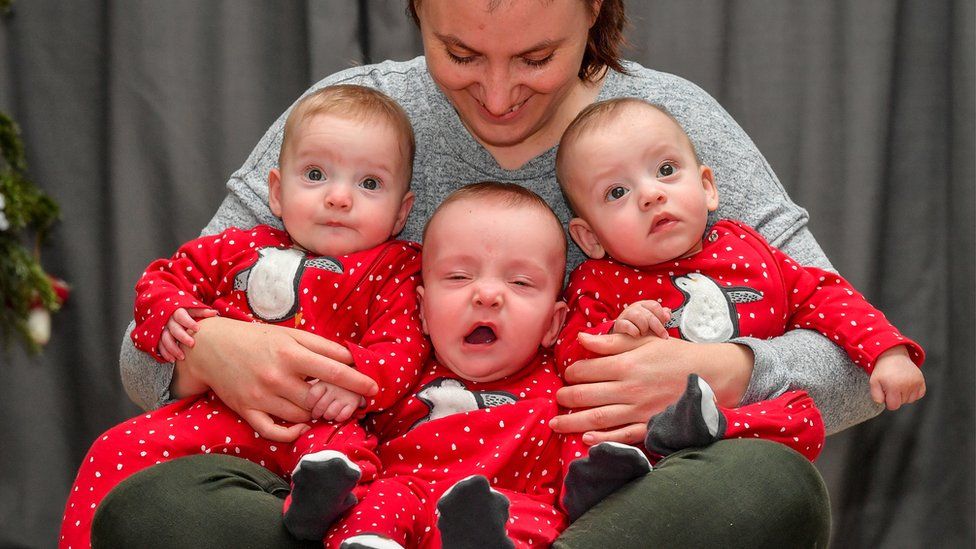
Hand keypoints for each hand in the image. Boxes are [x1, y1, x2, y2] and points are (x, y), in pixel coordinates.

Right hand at [159, 307, 216, 361]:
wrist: (171, 313)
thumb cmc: (186, 312)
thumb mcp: (193, 309)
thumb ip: (202, 312)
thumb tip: (215, 313)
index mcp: (177, 311)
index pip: (181, 316)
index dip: (188, 322)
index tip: (197, 328)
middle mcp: (168, 320)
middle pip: (174, 329)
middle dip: (182, 337)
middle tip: (192, 344)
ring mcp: (162, 329)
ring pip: (165, 339)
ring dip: (173, 349)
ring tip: (182, 357)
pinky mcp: (158, 337)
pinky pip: (159, 346)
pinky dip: (165, 353)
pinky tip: (172, 360)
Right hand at [174, 316, 378, 441]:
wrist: (210, 347)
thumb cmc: (256, 338)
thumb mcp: (289, 333)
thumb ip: (320, 345)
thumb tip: (350, 358)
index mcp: (290, 353)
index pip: (334, 371)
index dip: (358, 381)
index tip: (374, 388)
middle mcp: (277, 377)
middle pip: (320, 399)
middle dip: (340, 402)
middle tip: (351, 402)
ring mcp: (261, 397)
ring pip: (302, 416)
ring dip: (318, 414)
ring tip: (326, 408)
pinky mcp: (247, 411)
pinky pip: (275, 432)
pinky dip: (293, 432)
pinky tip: (304, 423)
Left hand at [307, 380, 365, 421]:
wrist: (359, 378)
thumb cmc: (336, 382)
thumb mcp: (323, 380)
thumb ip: (313, 391)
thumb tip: (305, 408)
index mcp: (324, 379)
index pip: (312, 396)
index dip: (309, 405)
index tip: (311, 406)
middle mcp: (335, 385)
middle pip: (319, 407)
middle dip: (318, 413)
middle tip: (320, 412)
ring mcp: (345, 394)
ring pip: (329, 414)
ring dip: (328, 416)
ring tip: (329, 413)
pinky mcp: (354, 402)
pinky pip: (342, 416)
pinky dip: (339, 418)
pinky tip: (339, 414)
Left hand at [549, 332, 752, 445]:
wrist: (710, 375)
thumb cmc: (674, 355)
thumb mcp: (644, 341)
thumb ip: (612, 341)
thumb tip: (582, 338)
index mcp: (626, 365)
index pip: (586, 370)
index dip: (572, 372)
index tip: (568, 374)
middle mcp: (628, 389)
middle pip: (586, 395)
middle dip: (566, 397)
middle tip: (558, 398)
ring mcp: (638, 410)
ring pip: (597, 418)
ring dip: (573, 422)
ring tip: (555, 424)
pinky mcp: (649, 426)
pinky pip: (621, 435)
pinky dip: (602, 439)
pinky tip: (586, 439)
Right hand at [612, 300, 670, 338]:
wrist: (624, 335)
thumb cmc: (640, 327)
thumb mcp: (652, 321)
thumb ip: (661, 316)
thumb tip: (668, 313)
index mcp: (644, 305)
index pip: (654, 305)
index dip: (661, 315)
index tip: (666, 323)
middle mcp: (634, 308)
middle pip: (648, 314)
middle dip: (658, 326)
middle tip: (663, 336)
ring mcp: (626, 315)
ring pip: (638, 317)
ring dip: (644, 327)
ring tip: (645, 334)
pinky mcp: (619, 324)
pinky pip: (628, 326)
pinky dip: (634, 332)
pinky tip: (637, 336)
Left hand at [869, 346, 925, 409]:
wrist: (893, 356)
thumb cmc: (882, 371)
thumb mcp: (873, 382)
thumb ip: (876, 396)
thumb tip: (882, 403)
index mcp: (894, 386)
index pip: (893, 406)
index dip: (888, 401)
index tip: (885, 392)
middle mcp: (907, 385)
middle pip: (902, 403)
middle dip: (896, 397)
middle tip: (891, 385)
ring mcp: (916, 383)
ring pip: (911, 400)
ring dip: (905, 395)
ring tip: (899, 384)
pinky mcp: (921, 381)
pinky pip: (919, 394)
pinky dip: (913, 392)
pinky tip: (907, 384)